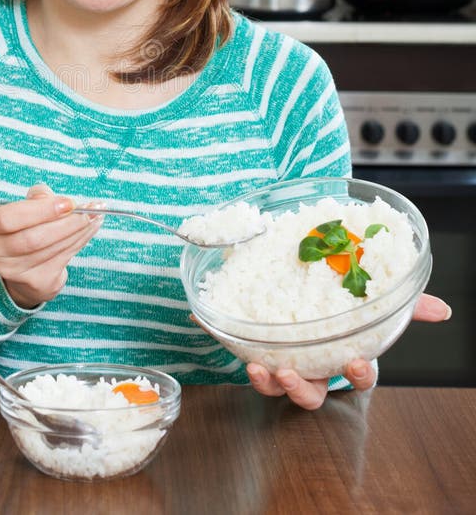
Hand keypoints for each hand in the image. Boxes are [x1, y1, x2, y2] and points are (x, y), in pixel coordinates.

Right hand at [0, 184, 102, 308]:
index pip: (7, 218)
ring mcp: (13, 270)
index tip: (68, 203)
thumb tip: (62, 202)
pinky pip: (62, 258)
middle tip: (88, 210)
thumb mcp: (25, 206)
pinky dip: (81, 241)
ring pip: (50, 249)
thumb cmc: (24, 226)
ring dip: (78, 231)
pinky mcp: (35, 281)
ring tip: (95, 215)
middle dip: (65, 223)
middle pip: (32, 238)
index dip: (41, 211)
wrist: (21, 265)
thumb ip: (38, 198)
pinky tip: (91, 228)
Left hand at [246, 293, 450, 409]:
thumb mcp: (373, 304)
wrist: (305, 292)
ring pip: (281, 389)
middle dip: (302, 390)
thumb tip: (442, 309)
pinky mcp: (265, 355)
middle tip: (290, 373)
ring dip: (271, 384)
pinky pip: (258, 370)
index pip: (358, 378)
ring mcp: (290, 366)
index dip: (357, 375)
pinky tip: (243, 354)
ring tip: (263, 368)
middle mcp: (317, 370)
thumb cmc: (345, 309)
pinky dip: (252, 369)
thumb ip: (406, 306)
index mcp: (345, 359)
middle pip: (312, 395)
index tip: (354, 363)